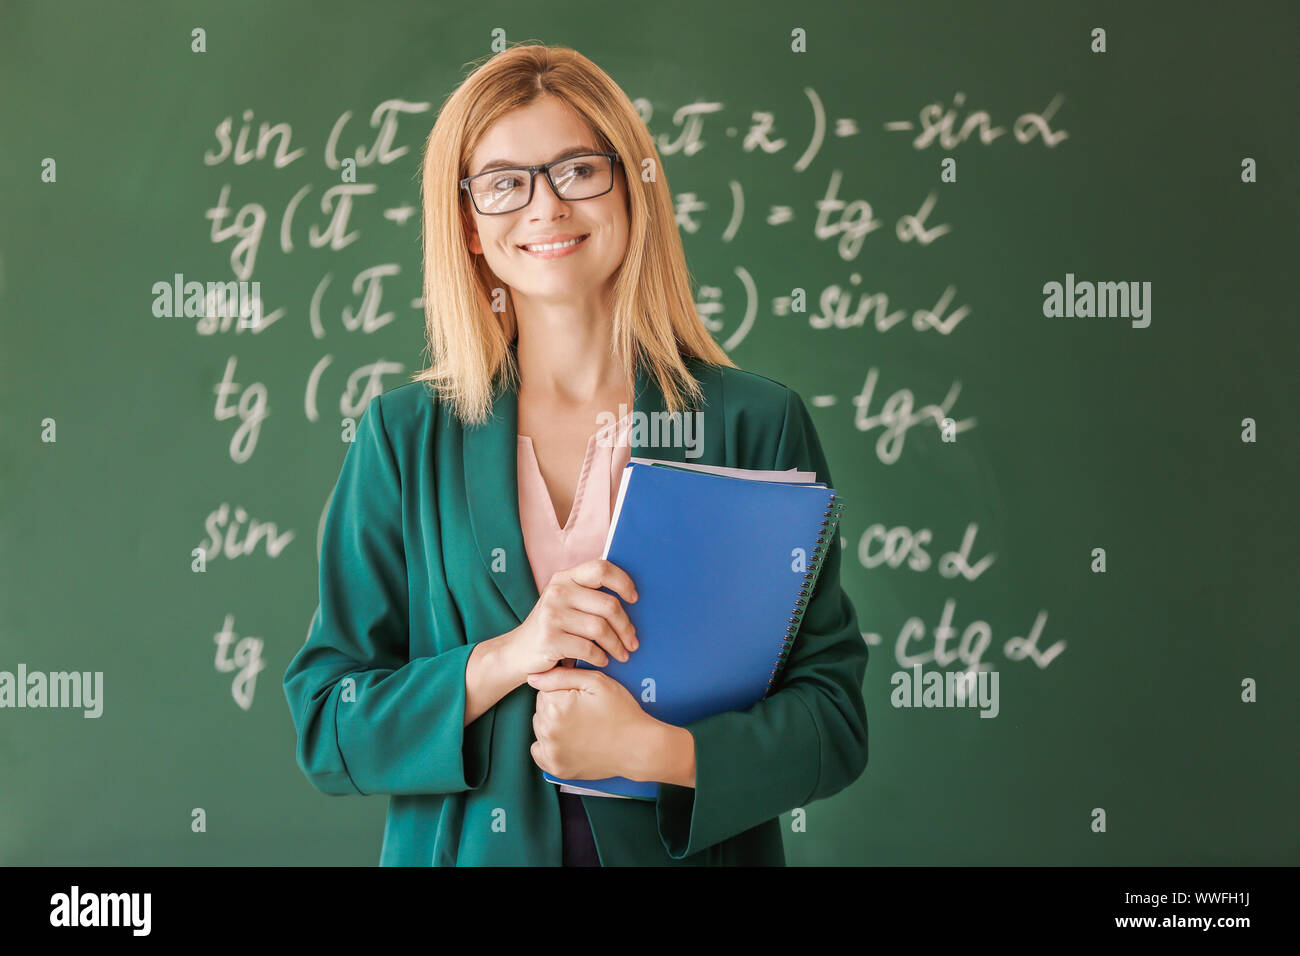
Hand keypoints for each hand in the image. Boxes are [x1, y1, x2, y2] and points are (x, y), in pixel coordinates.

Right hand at [503, 559, 638, 682]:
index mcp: (565, 577)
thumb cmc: (552, 627)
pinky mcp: (549, 638)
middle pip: (608, 605)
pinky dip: (600, 658)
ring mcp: (551, 614)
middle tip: (633, 642)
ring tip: (622, 654)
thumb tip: (631, 597)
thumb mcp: (566, 602)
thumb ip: (589, 594)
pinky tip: (603, 661)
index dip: (623, 582)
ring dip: (616, 646)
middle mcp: (557, 591)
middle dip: (626, 626)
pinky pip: (588, 649)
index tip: (634, 599)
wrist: (517, 651)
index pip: (601, 569)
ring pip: (600, 629)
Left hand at [527, 667, 655, 780]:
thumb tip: (533, 677)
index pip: (544, 690)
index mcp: (556, 706)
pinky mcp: (555, 768)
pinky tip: (568, 741)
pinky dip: (549, 745)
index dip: (563, 690)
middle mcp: (548, 730)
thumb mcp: (596, 682)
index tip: (581, 698)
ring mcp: (551, 752)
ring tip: (579, 726)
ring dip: (553, 724)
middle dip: (557, 706)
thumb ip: (561, 675)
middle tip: (583, 712)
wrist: (637, 747)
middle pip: (541, 708)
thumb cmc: (621, 712)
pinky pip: (539, 751)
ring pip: (540, 727)